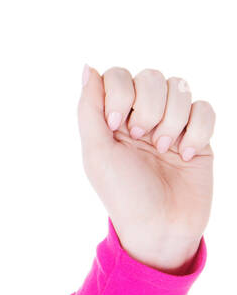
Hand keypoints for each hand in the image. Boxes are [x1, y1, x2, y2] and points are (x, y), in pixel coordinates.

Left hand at [77, 65, 213, 272]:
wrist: (162, 227)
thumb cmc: (123, 193)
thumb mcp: (96, 152)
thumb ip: (90, 108)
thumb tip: (89, 67)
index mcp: (113, 116)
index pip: (118, 75)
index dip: (120, 93)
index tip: (116, 125)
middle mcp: (142, 115)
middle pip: (151, 76)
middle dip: (148, 106)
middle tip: (140, 137)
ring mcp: (172, 123)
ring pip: (180, 87)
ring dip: (172, 119)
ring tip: (164, 149)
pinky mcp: (200, 136)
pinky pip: (205, 109)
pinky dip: (197, 130)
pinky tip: (186, 155)